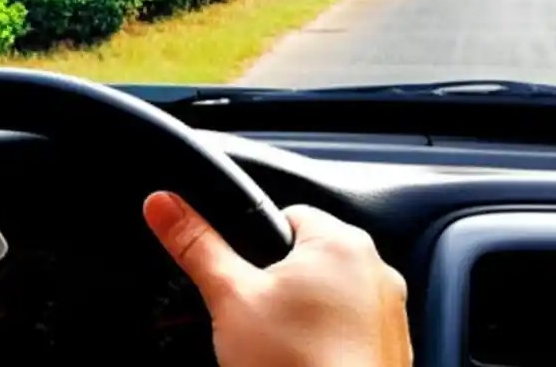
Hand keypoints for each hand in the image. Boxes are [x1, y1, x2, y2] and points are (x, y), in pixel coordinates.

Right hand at [143, 192, 411, 366]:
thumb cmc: (295, 365)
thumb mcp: (230, 298)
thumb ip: (196, 245)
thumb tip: (163, 204)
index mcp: (340, 242)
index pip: (287, 216)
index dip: (256, 247)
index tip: (246, 280)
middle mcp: (377, 269)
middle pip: (310, 258)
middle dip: (282, 284)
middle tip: (259, 319)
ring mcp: (390, 312)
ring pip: (333, 296)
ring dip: (308, 313)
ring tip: (283, 346)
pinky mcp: (392, 348)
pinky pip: (353, 330)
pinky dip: (331, 341)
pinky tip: (307, 362)